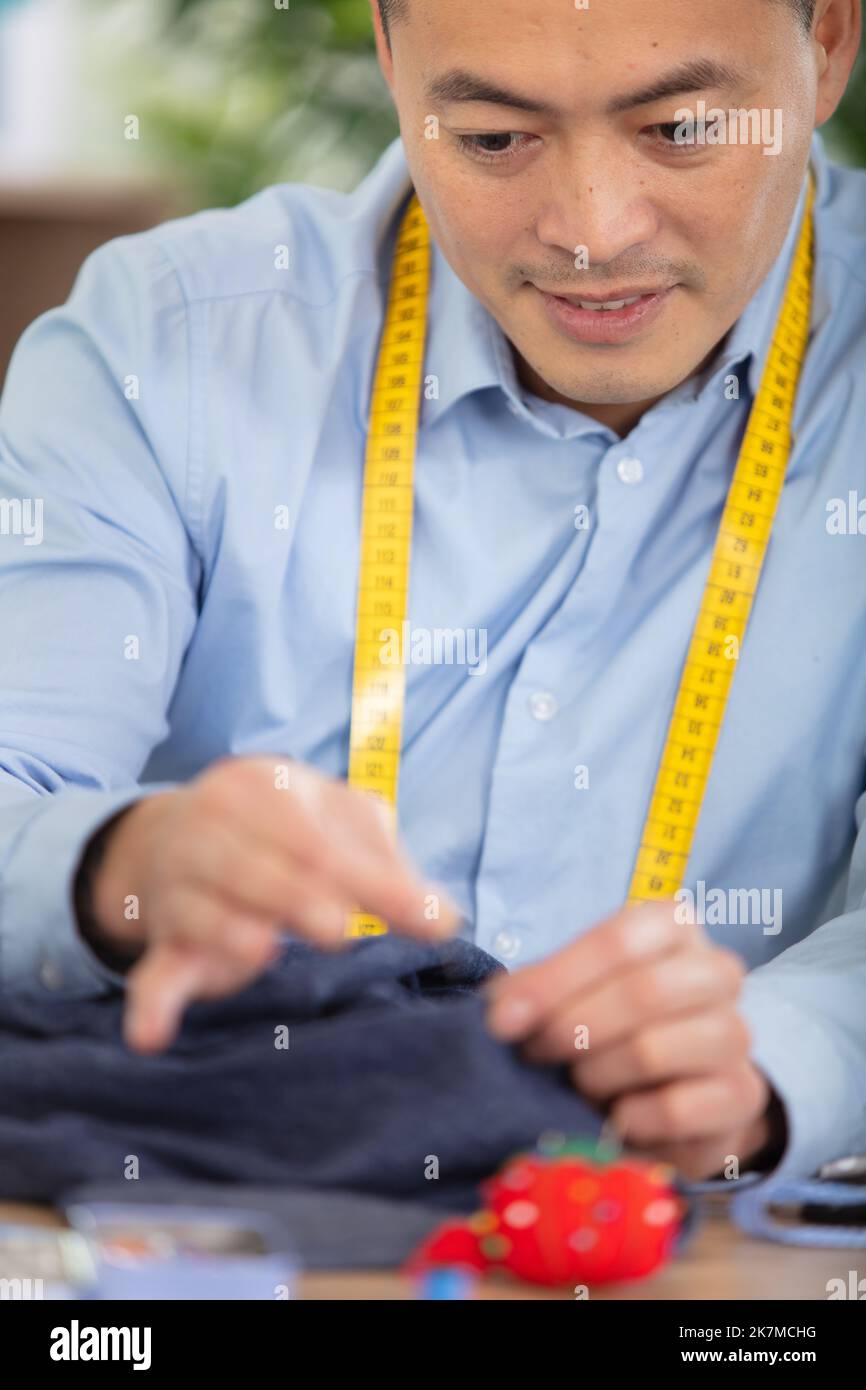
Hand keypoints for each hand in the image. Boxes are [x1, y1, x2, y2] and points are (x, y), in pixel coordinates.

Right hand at [86, 757, 458, 1053]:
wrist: (183, 835)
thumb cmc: (290, 831)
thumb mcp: (340, 824)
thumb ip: (387, 866)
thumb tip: (444, 918)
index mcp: (262, 786)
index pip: (321, 839)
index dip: (374, 881)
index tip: (432, 922)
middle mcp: (211, 827)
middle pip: (262, 870)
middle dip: (300, 898)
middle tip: (341, 931)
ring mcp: (181, 885)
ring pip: (206, 913)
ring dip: (233, 933)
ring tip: (263, 950)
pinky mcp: (166, 943)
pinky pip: (155, 975)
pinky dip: (152, 1005)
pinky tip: (150, 1035)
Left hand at [484, 901, 779, 1179]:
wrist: (675, 1093)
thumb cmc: (611, 1026)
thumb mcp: (568, 993)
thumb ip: (533, 991)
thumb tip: (498, 1012)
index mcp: (674, 926)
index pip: (618, 940)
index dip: (554, 981)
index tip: (501, 1022)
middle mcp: (717, 970)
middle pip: (642, 993)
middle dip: (570, 1029)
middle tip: (534, 1056)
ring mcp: (737, 1034)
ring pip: (654, 1050)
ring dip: (596, 1074)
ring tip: (579, 1084)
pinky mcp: (743, 1095)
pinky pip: (676, 1109)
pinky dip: (629, 1118)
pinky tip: (615, 1116)